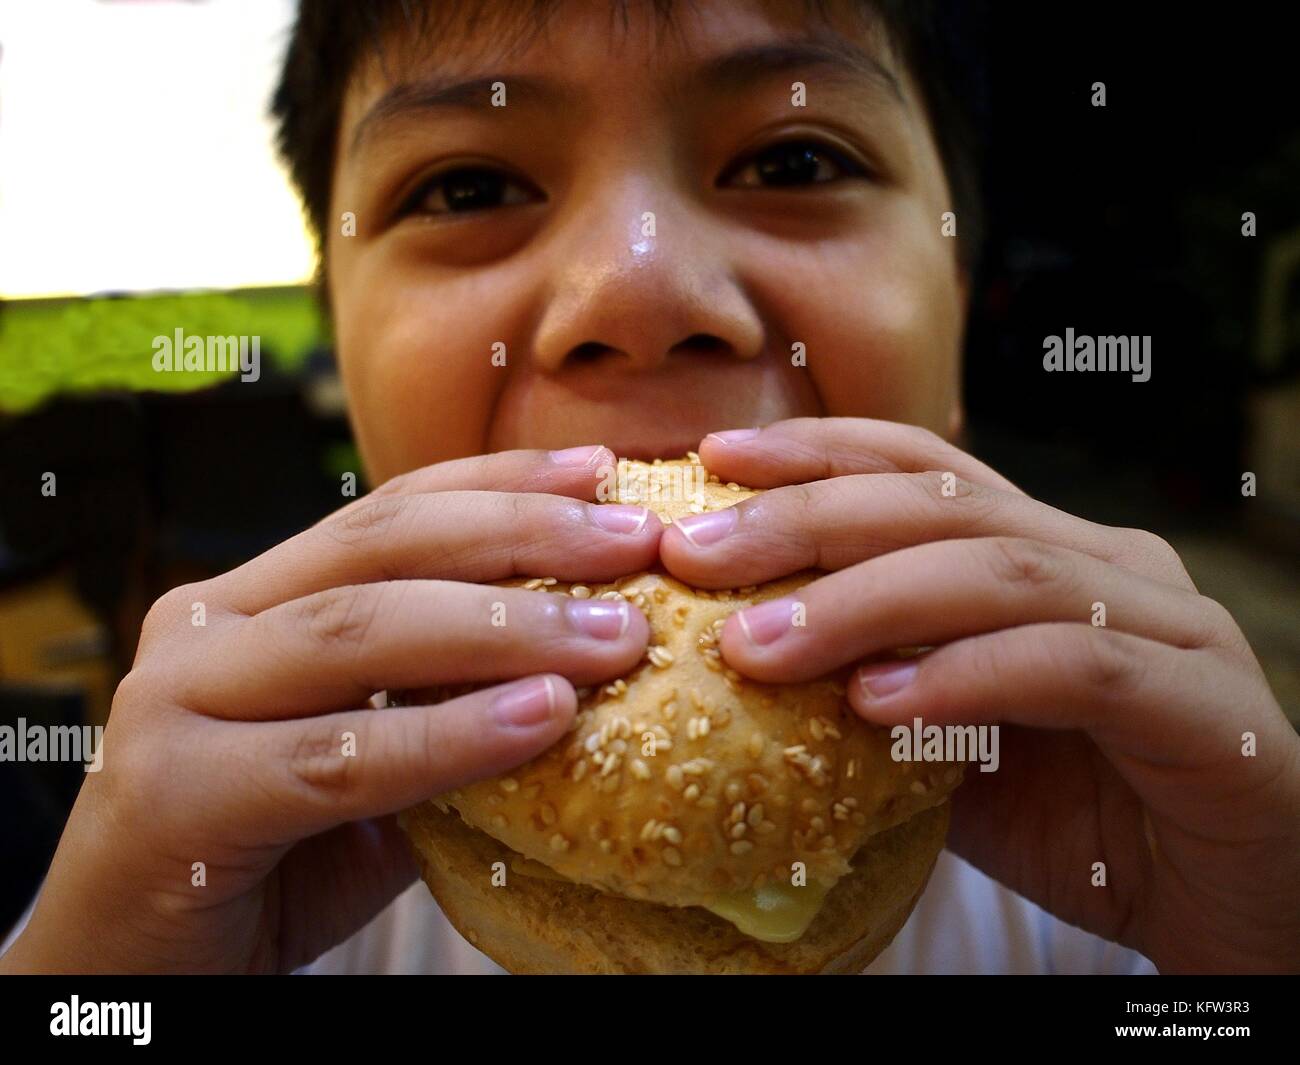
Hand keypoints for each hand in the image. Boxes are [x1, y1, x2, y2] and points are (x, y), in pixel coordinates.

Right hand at [1, 446, 659, 972]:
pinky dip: (447, 736)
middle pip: (382, 548)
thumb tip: (592, 655)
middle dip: (521, 534)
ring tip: (615, 635)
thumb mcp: (370, 758)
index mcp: (254, 598)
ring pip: (360, 633)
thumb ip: (442, 700)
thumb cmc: (272, 856)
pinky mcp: (173, 793)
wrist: (135, 963)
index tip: (602, 469)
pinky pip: (337, 758)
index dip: (500, 481)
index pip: (390, 512)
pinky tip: (542, 718)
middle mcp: (207, 624)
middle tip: (635, 541)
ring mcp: (175, 698)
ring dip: (504, 628)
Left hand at [660, 418, 1299, 973]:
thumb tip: (741, 654)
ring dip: (864, 601)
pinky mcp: (1204, 705)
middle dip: (807, 520)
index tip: (712, 456)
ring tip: (758, 643)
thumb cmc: (1080, 819)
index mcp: (1046, 551)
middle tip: (695, 552)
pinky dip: (967, 677)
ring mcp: (1165, 624)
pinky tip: (879, 709)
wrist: (1225, 906)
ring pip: (1000, 569)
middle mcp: (1107, 563)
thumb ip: (876, 687)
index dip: (816, 452)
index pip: (921, 469)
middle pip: (943, 505)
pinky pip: (1075, 669)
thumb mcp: (951, 743)